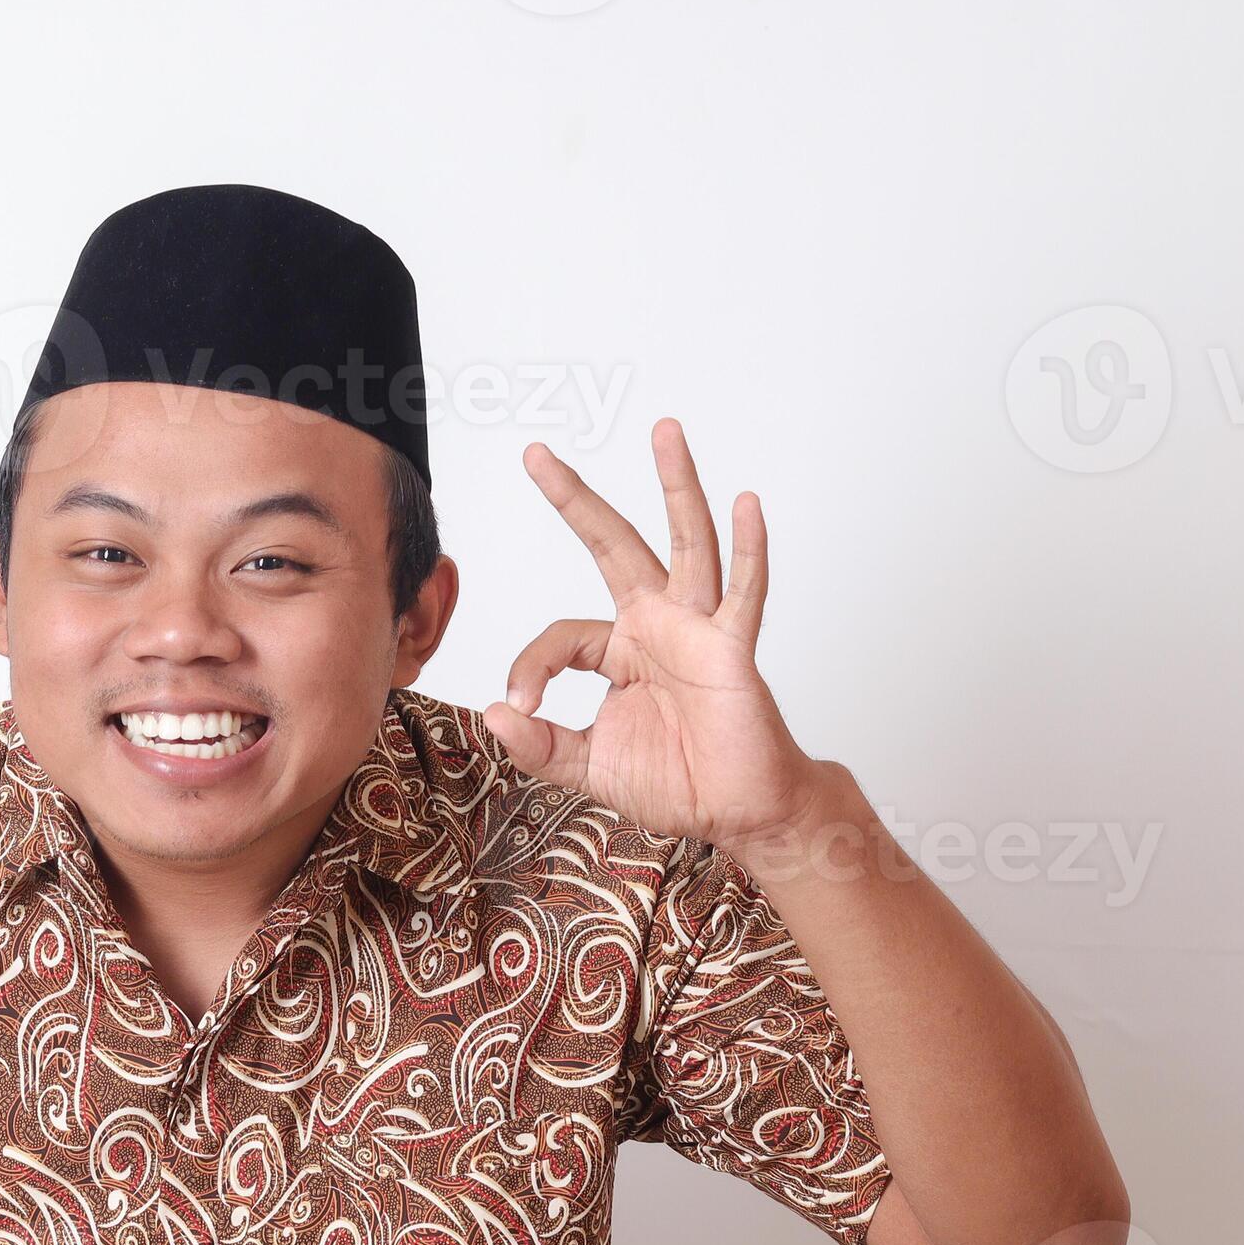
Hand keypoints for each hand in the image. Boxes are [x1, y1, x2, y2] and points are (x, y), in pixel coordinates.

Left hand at [481, 418, 825, 857]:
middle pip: (613, 544)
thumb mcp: (588, 766)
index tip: (523, 707)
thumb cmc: (677, 782)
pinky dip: (748, 549)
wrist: (737, 812)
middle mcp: (659, 625)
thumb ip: (539, 744)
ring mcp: (699, 630)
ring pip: (686, 544)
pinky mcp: (733, 650)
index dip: (531, 668)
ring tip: (664, 432)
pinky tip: (745, 504)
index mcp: (621, 649)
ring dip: (676, 486)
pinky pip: (743, 593)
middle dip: (576, 499)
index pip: (561, 636)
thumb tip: (495, 713)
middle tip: (538, 454)